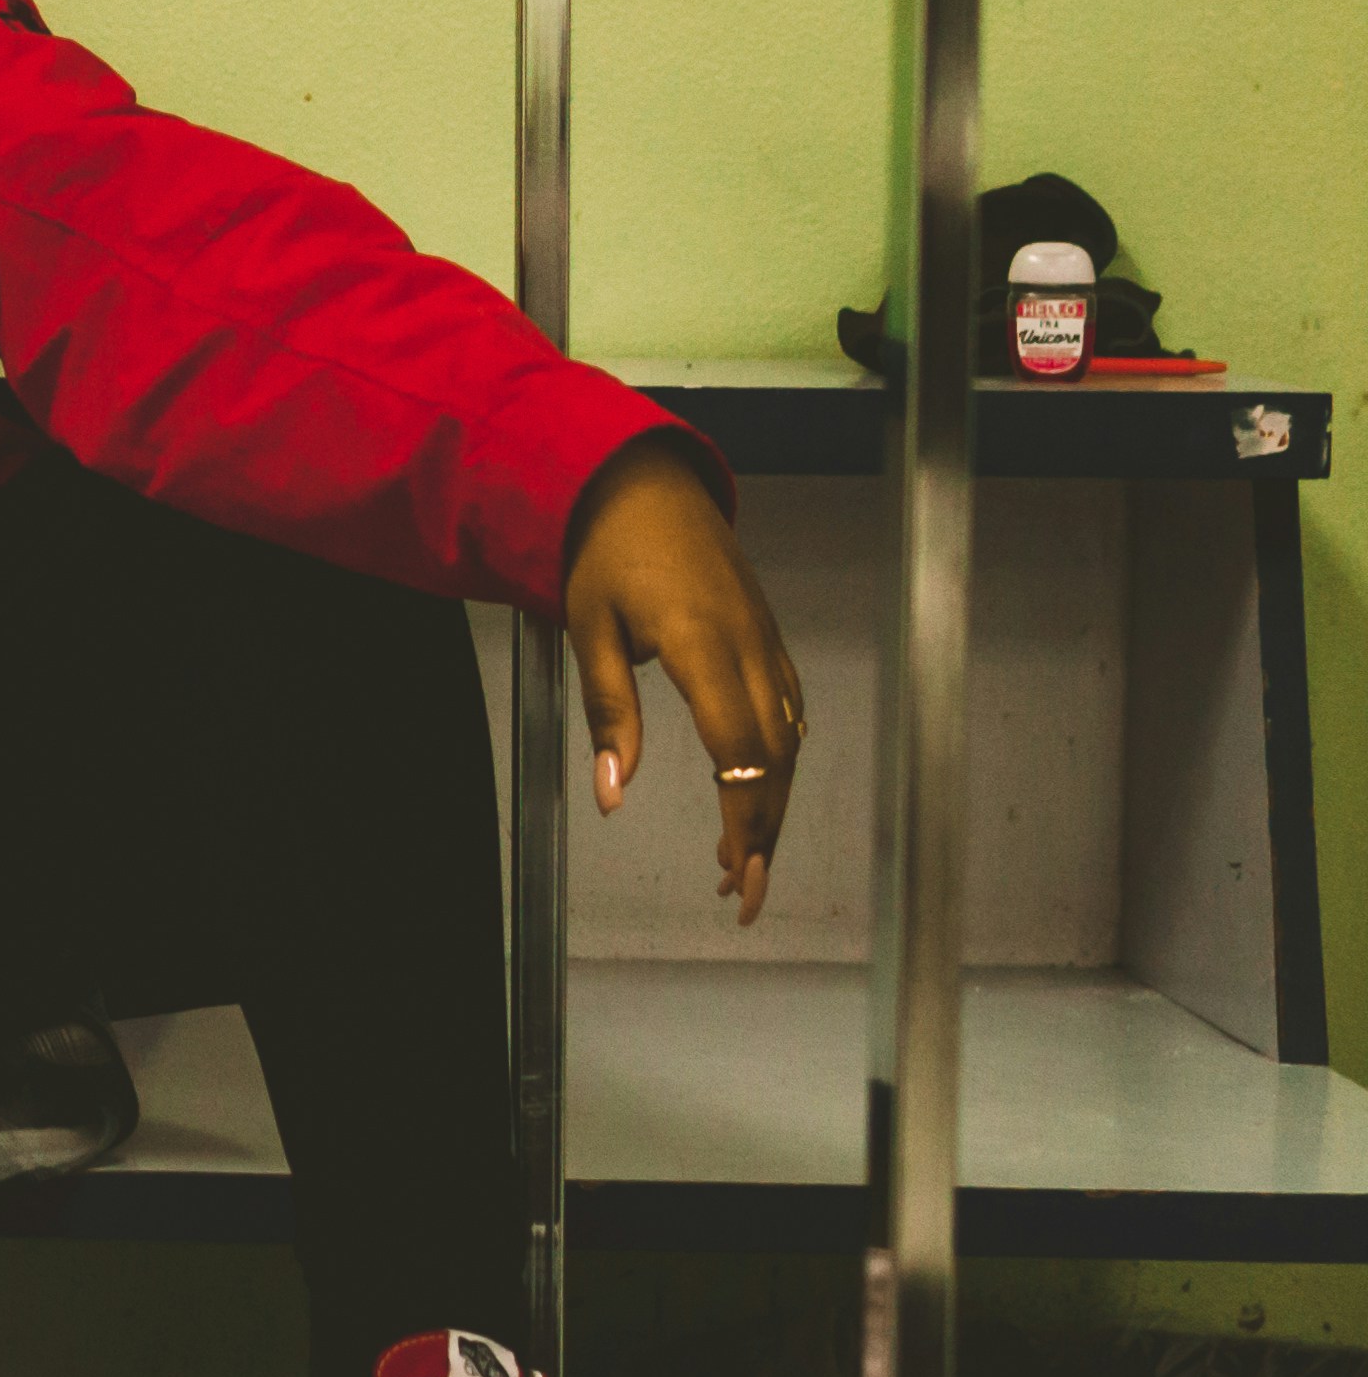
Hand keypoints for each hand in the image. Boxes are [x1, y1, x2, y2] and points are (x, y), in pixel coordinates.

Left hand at [561, 435, 805, 924]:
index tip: (731, 872)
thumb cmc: (606, 552)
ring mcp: (767, 642)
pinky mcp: (767, 637)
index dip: (741, 820)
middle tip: (740, 894)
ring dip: (770, 804)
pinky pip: (787, 711)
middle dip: (763, 833)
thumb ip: (608, 714)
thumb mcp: (589, 630)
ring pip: (787, 742)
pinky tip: (752, 794)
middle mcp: (751, 648)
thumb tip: (613, 795)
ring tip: (738, 860)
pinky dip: (775, 763)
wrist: (644, 483)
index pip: (740, 753)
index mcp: (705, 646)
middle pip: (774, 760)